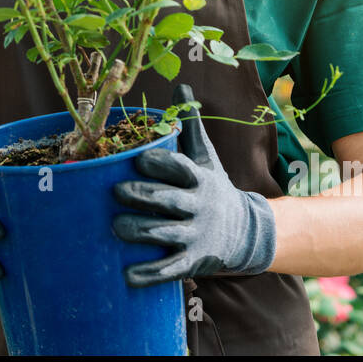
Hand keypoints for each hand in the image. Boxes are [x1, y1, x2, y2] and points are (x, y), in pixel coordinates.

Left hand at [111, 83, 276, 286]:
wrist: (246, 232)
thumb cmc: (212, 187)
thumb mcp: (205, 157)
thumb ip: (190, 125)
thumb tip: (181, 85)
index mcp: (199, 179)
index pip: (181, 169)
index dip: (162, 164)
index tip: (140, 159)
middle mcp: (199, 207)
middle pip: (170, 201)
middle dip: (143, 196)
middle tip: (116, 191)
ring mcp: (196, 236)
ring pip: (165, 234)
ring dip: (140, 232)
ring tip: (116, 227)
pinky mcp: (192, 261)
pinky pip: (169, 269)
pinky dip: (149, 274)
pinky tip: (127, 276)